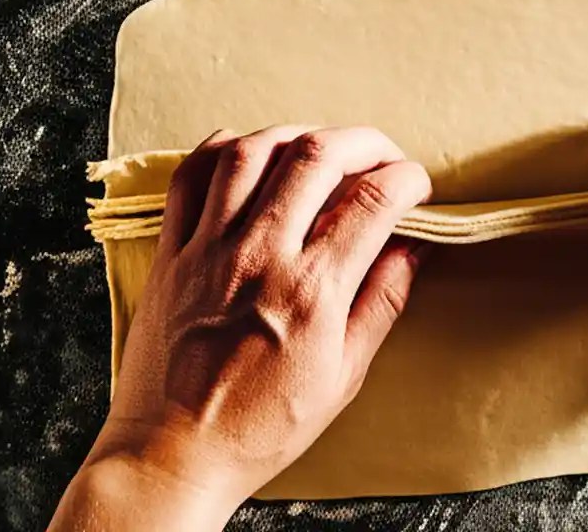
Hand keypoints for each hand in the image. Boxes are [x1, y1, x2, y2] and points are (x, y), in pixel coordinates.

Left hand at [52, 125, 430, 528]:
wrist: (173, 452)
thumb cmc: (261, 426)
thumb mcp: (344, 376)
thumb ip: (381, 303)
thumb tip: (412, 248)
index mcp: (312, 291)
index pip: (373, 200)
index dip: (407, 179)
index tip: (416, 185)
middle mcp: (260, 256)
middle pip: (318, 156)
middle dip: (364, 141)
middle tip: (382, 155)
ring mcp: (209, 248)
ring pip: (253, 151)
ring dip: (297, 134)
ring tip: (320, 147)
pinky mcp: (172, 252)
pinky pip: (192, 175)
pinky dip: (224, 148)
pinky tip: (250, 153)